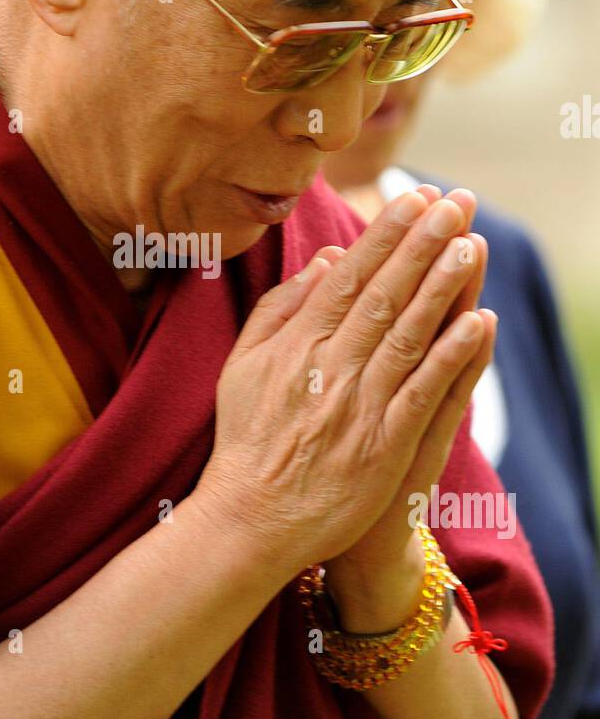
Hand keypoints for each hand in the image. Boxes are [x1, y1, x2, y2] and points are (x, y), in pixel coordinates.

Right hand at [195, 187, 492, 579]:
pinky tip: (476, 323)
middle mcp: (329, 367)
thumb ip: (281, 309)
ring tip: (470, 245)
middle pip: (383, 295)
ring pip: (407, 334)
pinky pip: (423, 392)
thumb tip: (324, 262)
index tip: (414, 199)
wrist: (250, 519)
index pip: (348, 277)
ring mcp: (358, 406)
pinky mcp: (384, 444)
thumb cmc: (245, 439)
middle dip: (421, 244)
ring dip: (441, 287)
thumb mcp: (243, 364)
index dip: (384, 235)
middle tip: (453, 203)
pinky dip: (450, 356)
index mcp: (296, 343)